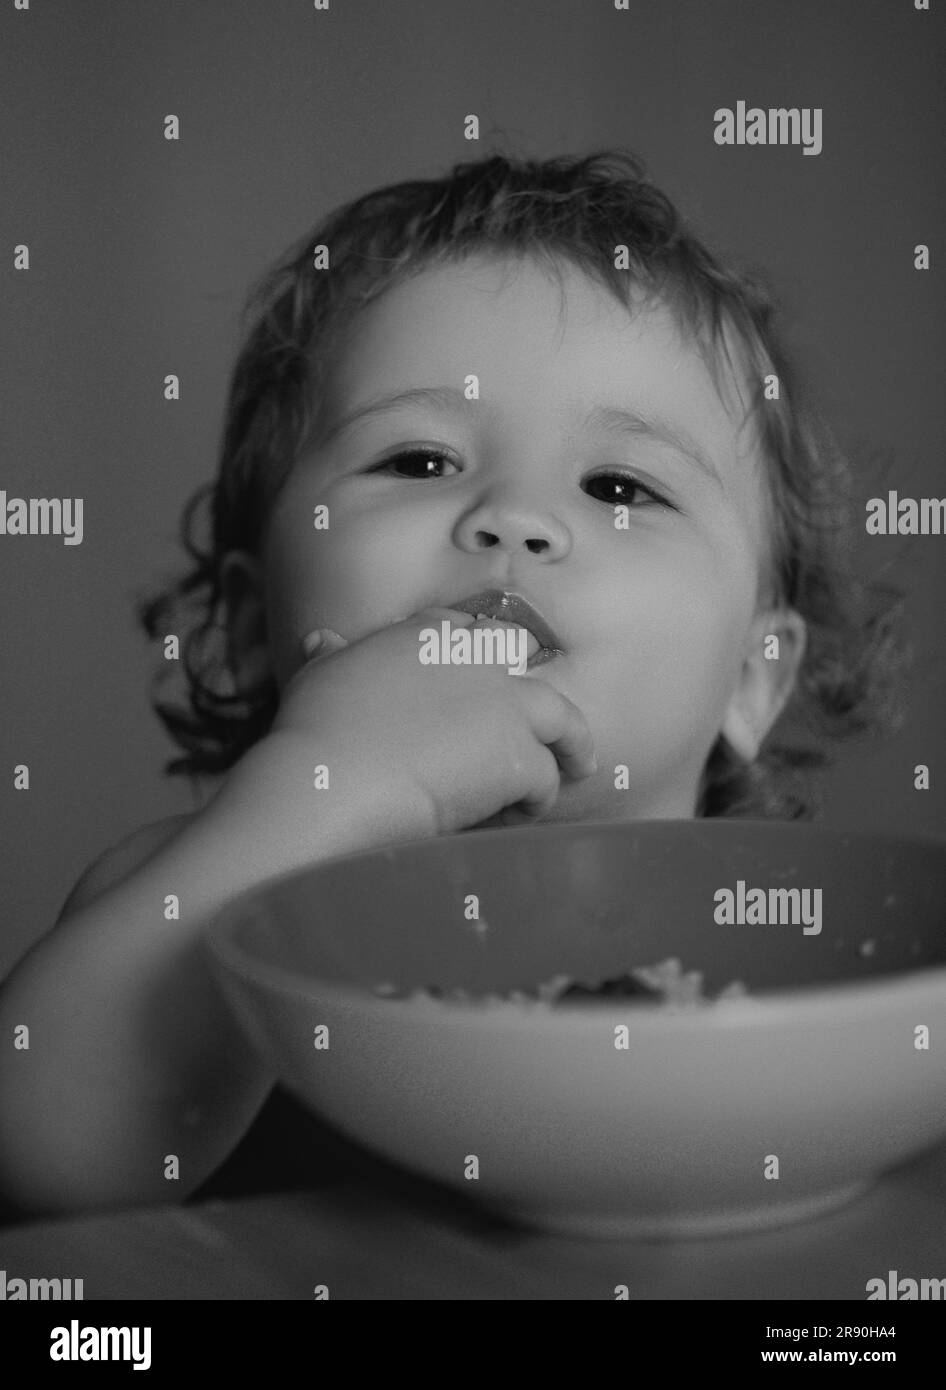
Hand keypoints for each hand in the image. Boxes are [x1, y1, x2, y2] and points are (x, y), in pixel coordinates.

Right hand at [268, 605, 596, 838]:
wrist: (333, 780)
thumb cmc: (317, 732)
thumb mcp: (317, 679)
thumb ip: (331, 658)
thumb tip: (321, 641)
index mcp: (427, 634)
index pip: (470, 630)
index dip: (480, 656)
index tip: (480, 683)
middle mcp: (476, 657)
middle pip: (526, 660)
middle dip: (532, 686)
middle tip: (542, 718)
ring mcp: (504, 704)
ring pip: (562, 718)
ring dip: (570, 744)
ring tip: (576, 767)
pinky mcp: (518, 757)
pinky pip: (545, 780)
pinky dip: (536, 800)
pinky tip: (516, 816)